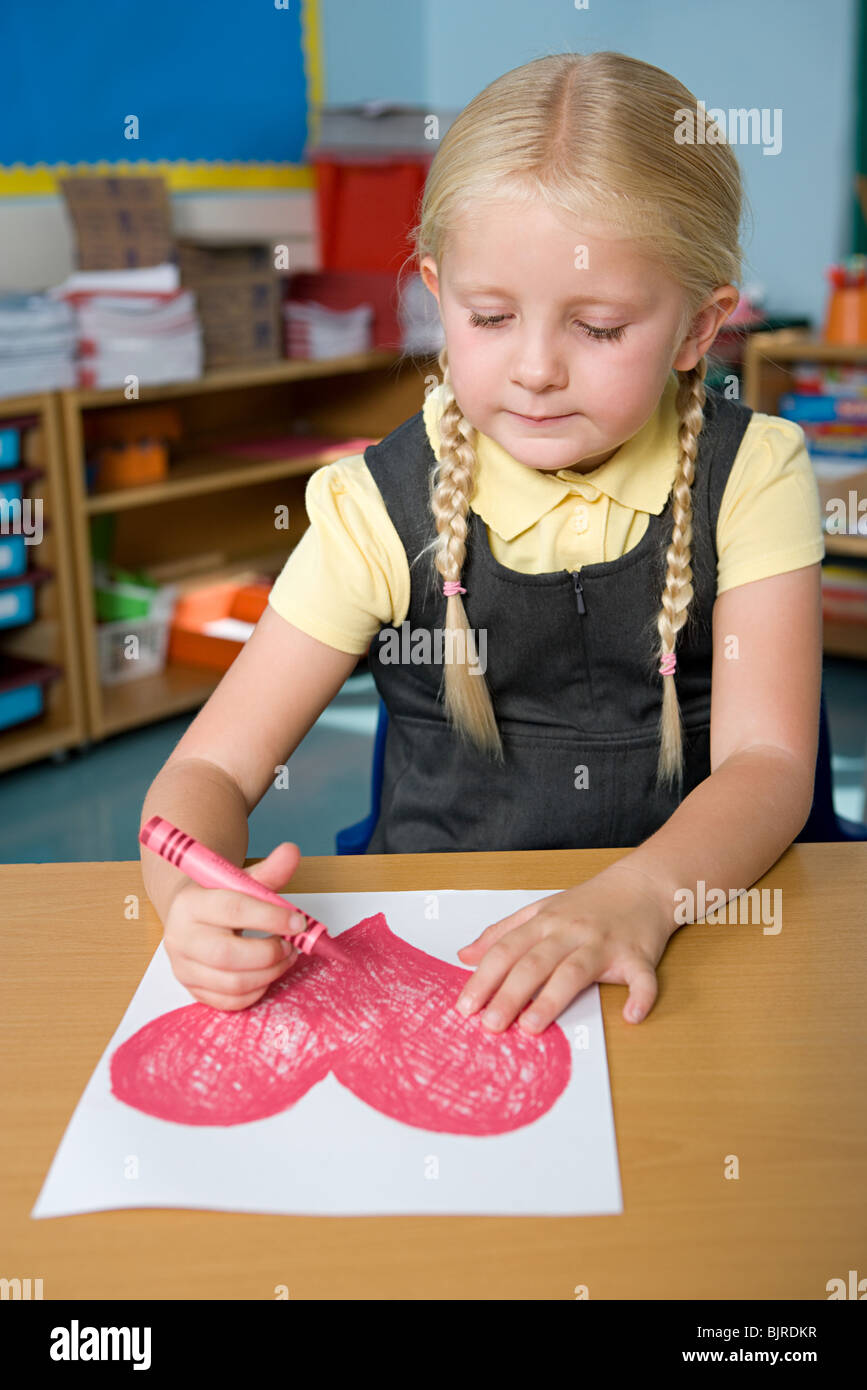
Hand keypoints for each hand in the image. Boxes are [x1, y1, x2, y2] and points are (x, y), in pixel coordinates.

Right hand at [162, 841, 307, 1010]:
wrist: (191, 915)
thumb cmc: (220, 897)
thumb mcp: (242, 879)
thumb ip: (269, 870)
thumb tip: (292, 851)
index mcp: (191, 903)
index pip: (232, 909)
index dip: (270, 917)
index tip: (298, 921)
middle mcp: (180, 937)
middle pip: (227, 955)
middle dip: (269, 953)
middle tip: (291, 945)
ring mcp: (184, 968)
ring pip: (232, 984)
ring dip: (269, 973)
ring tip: (285, 956)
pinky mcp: (193, 990)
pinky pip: (230, 1002)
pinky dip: (256, 991)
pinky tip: (266, 973)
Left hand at [453, 861, 674, 1032]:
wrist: (643, 884)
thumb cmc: (589, 903)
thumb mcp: (541, 910)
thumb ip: (503, 932)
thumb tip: (465, 955)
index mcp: (545, 922)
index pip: (507, 950)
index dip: (484, 978)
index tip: (465, 1006)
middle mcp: (570, 932)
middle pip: (534, 963)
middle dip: (509, 994)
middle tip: (489, 1024)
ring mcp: (604, 943)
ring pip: (575, 971)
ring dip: (552, 999)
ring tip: (531, 1027)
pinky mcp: (638, 955)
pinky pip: (641, 977)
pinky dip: (640, 996)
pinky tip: (631, 1016)